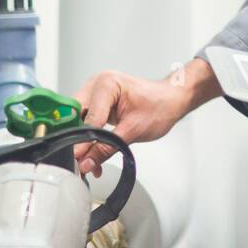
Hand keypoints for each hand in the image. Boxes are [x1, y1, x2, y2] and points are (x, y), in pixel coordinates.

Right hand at [70, 63, 211, 176]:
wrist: (173, 100)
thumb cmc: (161, 105)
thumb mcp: (133, 130)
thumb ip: (107, 148)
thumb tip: (87, 163)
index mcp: (106, 84)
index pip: (87, 117)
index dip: (82, 141)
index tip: (79, 160)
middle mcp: (97, 85)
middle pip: (75, 116)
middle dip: (76, 141)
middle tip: (79, 162)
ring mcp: (96, 93)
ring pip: (78, 121)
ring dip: (81, 142)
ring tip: (87, 162)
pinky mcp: (98, 103)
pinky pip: (86, 121)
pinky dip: (88, 138)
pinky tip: (92, 155)